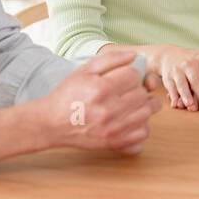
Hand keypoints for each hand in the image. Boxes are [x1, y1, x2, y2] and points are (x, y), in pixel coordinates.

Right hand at [40, 49, 161, 154]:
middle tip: (129, 90)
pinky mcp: (114, 142)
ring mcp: (112, 129)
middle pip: (142, 94)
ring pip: (146, 113)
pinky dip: (141, 126)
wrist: (52, 123)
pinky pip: (142, 134)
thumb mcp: (85, 70)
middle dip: (139, 89)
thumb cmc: (68, 94)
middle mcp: (108, 110)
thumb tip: (134, 55)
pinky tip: (131, 120)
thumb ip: (111, 59)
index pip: (134, 76)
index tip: (125, 78)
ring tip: (133, 103)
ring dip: (144, 106)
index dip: (132, 74)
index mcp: (101, 89)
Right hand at [142, 44, 198, 111]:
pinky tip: (176, 105)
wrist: (170, 55)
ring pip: (182, 84)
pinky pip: (171, 88)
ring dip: (186, 96)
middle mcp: (189, 64)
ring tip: (191, 107)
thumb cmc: (195, 59)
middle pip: (196, 81)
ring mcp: (177, 70)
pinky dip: (173, 97)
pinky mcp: (167, 77)